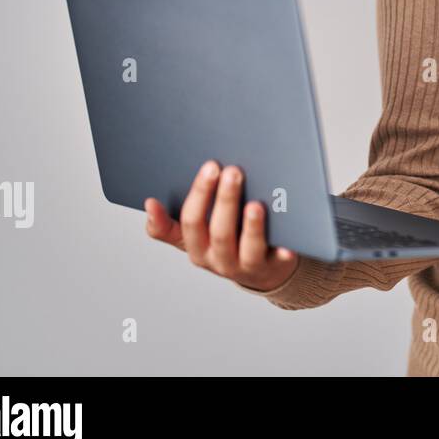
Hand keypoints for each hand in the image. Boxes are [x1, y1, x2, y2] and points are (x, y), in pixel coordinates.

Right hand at [145, 160, 299, 292]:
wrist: (260, 270)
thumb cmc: (225, 240)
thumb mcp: (195, 235)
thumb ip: (170, 223)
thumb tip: (149, 203)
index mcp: (196, 247)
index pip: (191, 223)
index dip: (197, 197)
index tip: (206, 168)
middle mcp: (218, 259)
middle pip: (219, 232)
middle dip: (225, 200)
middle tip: (233, 170)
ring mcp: (246, 266)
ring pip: (247, 248)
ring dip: (252, 226)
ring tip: (256, 203)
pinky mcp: (273, 267)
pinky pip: (279, 260)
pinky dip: (284, 251)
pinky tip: (289, 240)